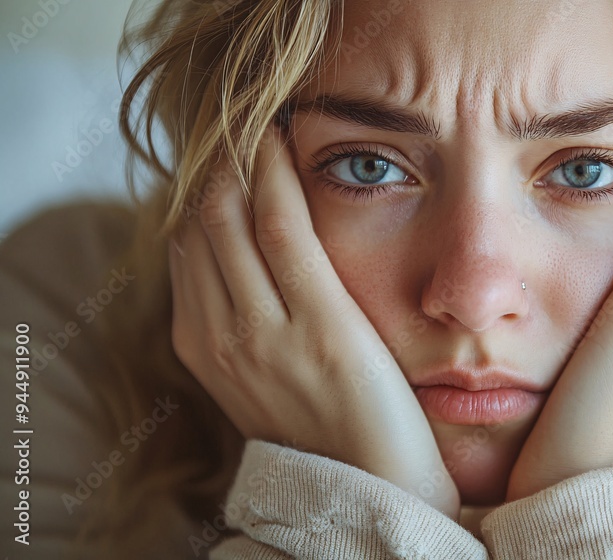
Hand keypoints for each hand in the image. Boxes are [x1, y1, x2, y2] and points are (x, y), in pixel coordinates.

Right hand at [168, 125, 459, 517]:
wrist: (371, 491)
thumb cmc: (332, 429)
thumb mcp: (266, 376)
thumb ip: (249, 318)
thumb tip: (249, 258)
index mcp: (202, 345)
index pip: (186, 242)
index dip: (202, 185)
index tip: (225, 146)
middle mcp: (219, 334)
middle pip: (199, 220)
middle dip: (215, 160)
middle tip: (242, 116)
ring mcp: (262, 331)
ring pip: (230, 213)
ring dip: (240, 154)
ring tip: (261, 114)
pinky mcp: (318, 325)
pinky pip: (282, 225)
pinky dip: (274, 173)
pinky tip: (283, 138)